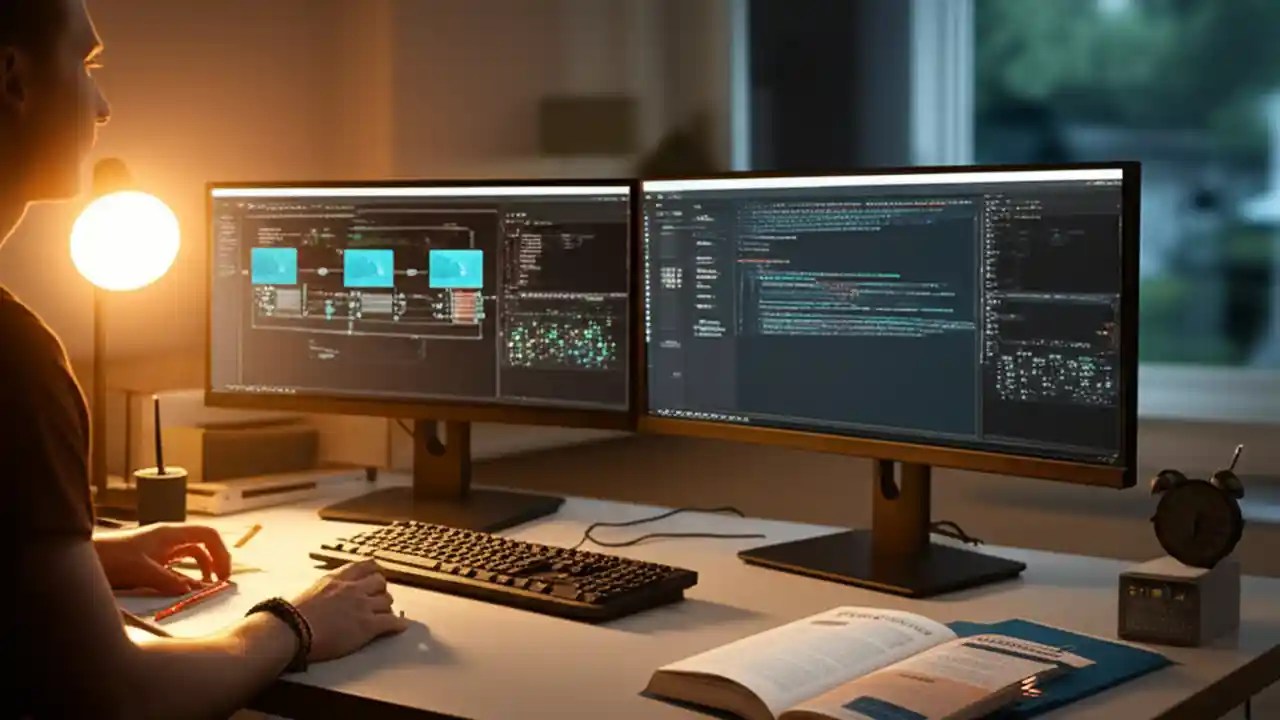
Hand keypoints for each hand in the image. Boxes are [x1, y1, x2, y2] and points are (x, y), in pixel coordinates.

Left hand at [95, 523, 231, 594]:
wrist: (84, 558)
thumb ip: (167, 580)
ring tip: (205, 587)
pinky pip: (178, 566)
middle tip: (220, 583)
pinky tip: (185, 588)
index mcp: (170, 534)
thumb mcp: (141, 570)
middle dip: (216, 561)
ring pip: (192, 555)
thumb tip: (190, 591)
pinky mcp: (152, 560)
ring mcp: (161, 549)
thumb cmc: (111, 557)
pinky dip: (186, 576)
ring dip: (202, 569)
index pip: (208, 535)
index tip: (223, 575)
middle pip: (203, 545)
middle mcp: (169, 539)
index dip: (221, 553)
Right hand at [289, 560, 408, 661]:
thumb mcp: (310, 591)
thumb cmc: (292, 616)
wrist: (291, 630)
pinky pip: (392, 622)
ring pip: (388, 601)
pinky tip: (400, 627)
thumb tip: (326, 596)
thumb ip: (325, 589)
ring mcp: (362, 606)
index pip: (365, 565)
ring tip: (383, 616)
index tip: (376, 576)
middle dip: (381, 591)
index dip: (374, 571)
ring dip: (386, 609)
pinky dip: (398, 625)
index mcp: (337, 578)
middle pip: (380, 582)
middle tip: (378, 600)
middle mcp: (353, 588)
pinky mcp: (367, 625)